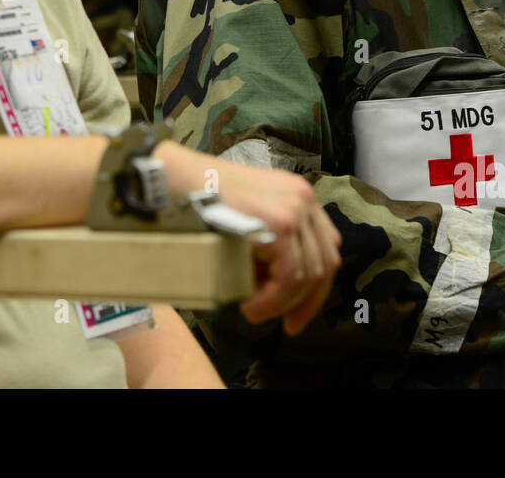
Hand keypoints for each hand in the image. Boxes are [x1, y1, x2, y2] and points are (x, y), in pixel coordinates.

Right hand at [157, 144, 341, 334]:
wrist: (177, 179)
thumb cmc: (202, 200)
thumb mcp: (248, 219)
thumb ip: (270, 246)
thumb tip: (277, 290)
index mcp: (298, 196)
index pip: (327, 248)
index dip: (316, 287)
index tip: (298, 313)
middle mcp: (303, 198)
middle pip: (324, 263)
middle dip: (305, 302)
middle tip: (286, 324)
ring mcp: (295, 209)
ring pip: (306, 275)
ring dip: (280, 303)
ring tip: (253, 310)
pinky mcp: (281, 223)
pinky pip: (288, 277)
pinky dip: (271, 299)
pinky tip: (250, 304)